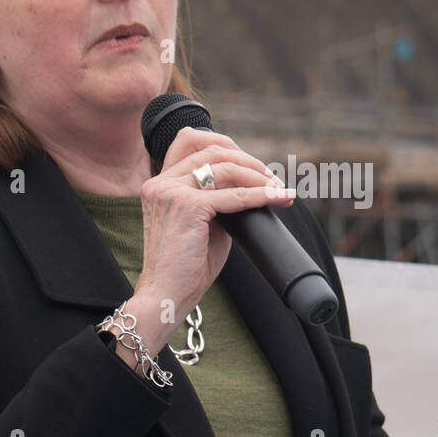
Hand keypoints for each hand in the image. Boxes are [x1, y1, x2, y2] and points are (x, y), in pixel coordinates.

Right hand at [129, 128, 293, 336]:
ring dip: (259, 177)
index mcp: (158, 183)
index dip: (225, 144)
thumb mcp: (200, 223)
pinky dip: (261, 195)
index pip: (190, 140)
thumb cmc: (185, 267)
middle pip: (212, 150)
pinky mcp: (187, 207)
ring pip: (225, 168)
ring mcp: (171, 192)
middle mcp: (160, 182)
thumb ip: (216, 200)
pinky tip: (278, 198)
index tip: (251, 163)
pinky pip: (234, 195)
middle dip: (249, 161)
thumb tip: (249, 188)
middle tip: (273, 179)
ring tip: (279, 190)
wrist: (166, 296)